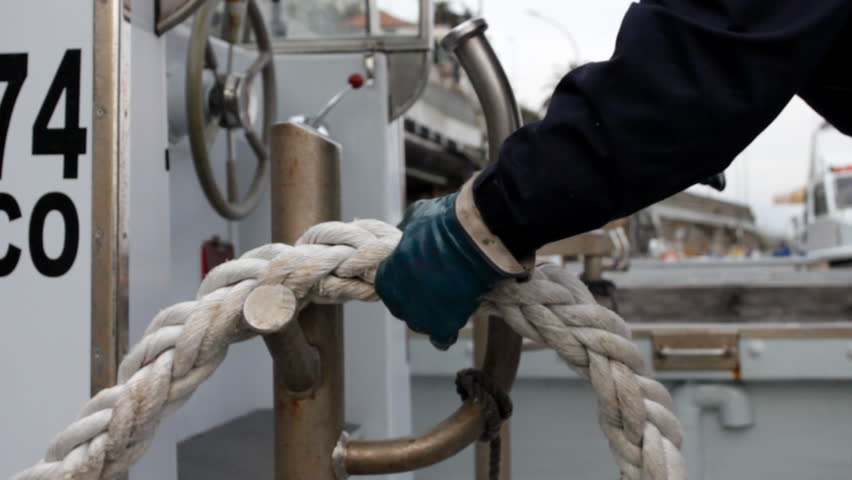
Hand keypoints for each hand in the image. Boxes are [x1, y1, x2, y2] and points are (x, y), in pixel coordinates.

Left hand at [376, 179, 529, 349]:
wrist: (474, 239)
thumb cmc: (444, 224)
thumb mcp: (414, 218)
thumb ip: (405, 233)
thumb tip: (404, 235)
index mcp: (386, 277)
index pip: (388, 284)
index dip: (404, 278)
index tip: (419, 272)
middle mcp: (398, 301)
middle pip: (404, 306)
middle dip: (417, 297)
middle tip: (437, 283)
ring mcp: (420, 317)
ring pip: (422, 323)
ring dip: (431, 313)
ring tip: (450, 297)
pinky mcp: (444, 326)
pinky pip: (441, 338)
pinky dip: (446, 331)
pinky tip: (455, 317)